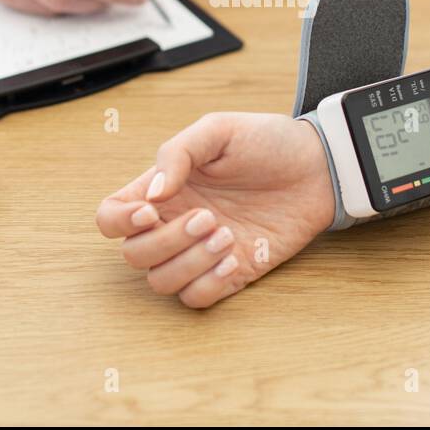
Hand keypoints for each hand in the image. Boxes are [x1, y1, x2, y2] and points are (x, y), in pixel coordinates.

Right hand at [95, 113, 334, 308]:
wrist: (318, 167)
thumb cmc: (268, 142)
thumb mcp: (218, 130)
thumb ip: (176, 154)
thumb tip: (152, 195)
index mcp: (163, 189)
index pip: (111, 217)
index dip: (119, 222)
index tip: (152, 212)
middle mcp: (174, 223)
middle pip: (133, 255)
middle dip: (166, 242)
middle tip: (208, 217)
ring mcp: (199, 252)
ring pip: (161, 281)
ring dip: (188, 263)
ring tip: (225, 234)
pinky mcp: (229, 273)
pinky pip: (195, 299)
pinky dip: (208, 284)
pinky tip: (233, 257)